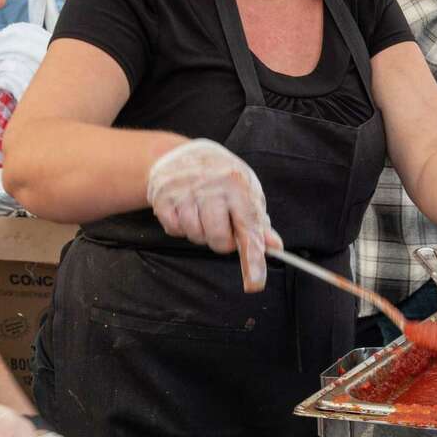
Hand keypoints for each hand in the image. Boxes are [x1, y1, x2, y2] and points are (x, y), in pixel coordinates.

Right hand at [147, 138, 281, 289]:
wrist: (179, 154)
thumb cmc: (220, 174)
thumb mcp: (245, 189)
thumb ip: (258, 220)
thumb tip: (274, 246)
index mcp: (237, 184)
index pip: (249, 228)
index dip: (253, 258)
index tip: (255, 283)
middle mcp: (211, 186)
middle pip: (218, 239)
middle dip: (222, 241)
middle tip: (221, 226)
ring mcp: (184, 192)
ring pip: (195, 236)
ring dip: (200, 232)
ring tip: (202, 213)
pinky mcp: (162, 198)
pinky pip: (175, 230)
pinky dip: (181, 227)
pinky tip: (185, 211)